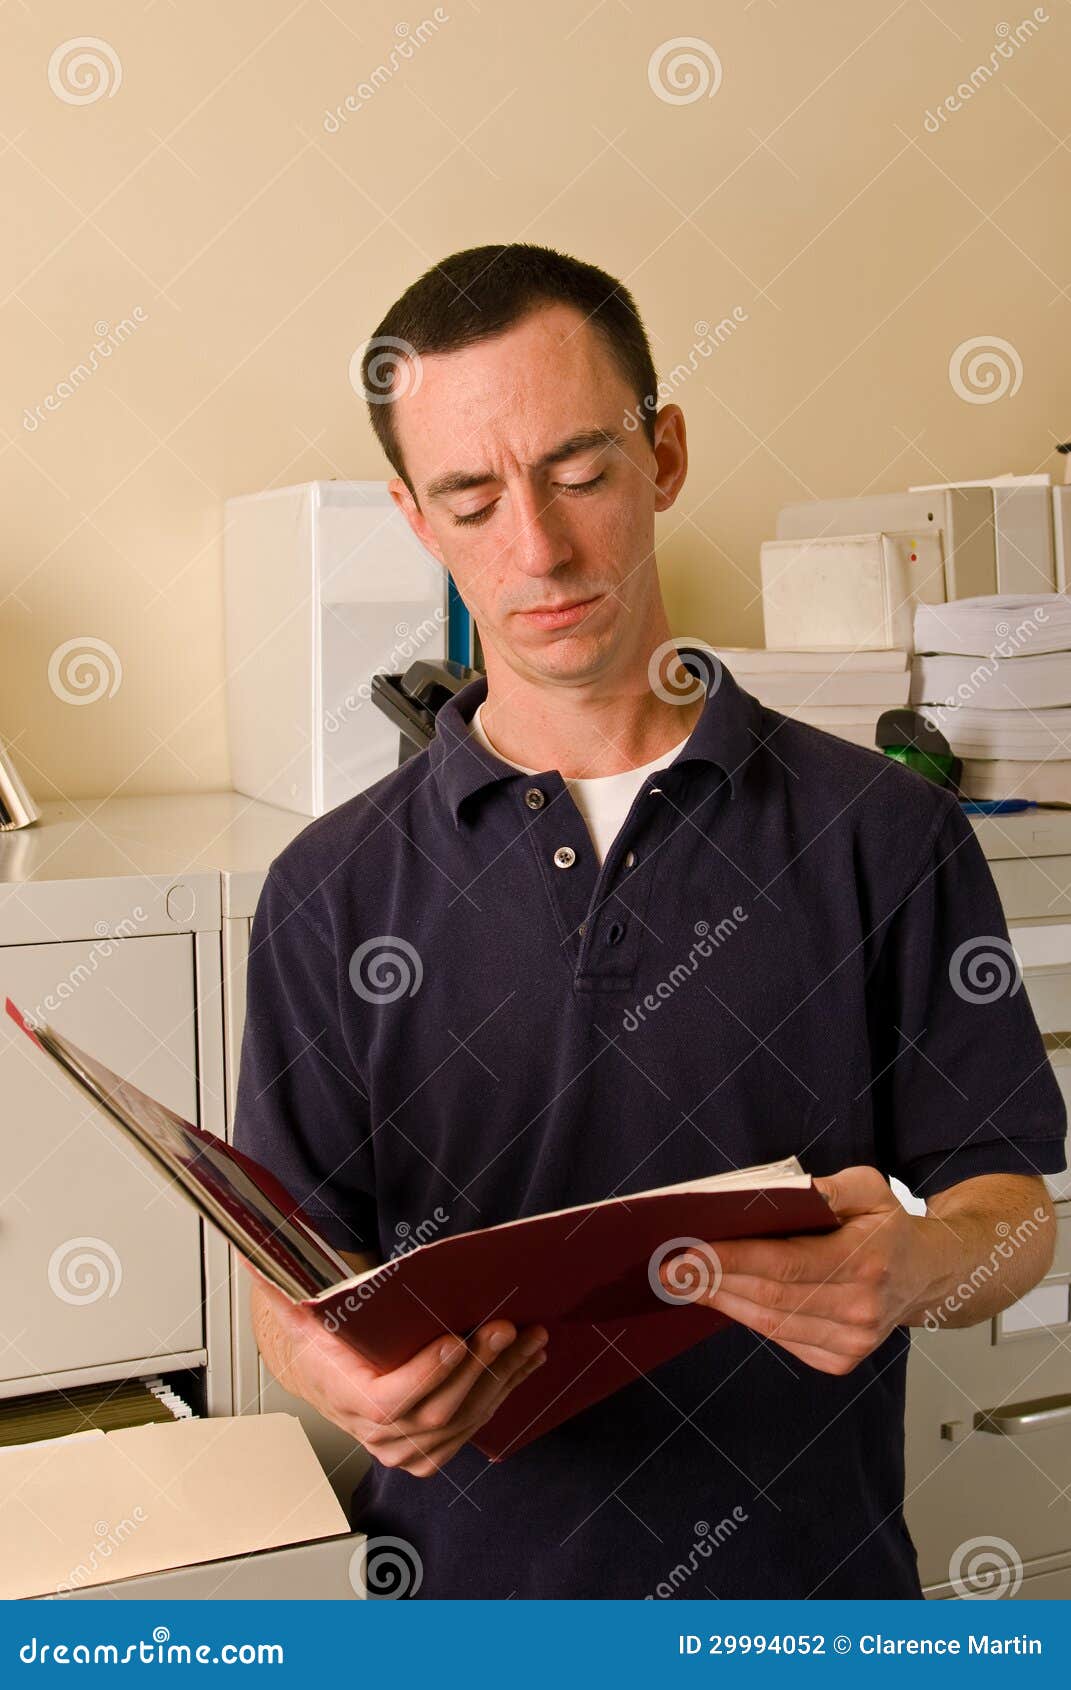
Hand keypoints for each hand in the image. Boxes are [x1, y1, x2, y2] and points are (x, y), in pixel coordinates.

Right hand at [241, 1260, 547, 1474]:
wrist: (321, 1371)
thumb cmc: (319, 1334)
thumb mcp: (292, 1302)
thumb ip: (275, 1274)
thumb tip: (251, 1240)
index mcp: (345, 1398)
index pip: (389, 1402)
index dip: (425, 1375)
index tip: (455, 1339)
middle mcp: (378, 1435)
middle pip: (438, 1409)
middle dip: (480, 1366)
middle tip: (507, 1326)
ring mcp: (408, 1447)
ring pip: (466, 1418)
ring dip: (505, 1376)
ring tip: (532, 1338)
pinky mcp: (433, 1447)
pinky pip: (477, 1423)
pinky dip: (506, 1390)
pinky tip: (528, 1360)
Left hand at [658, 1164, 928, 1374]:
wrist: (928, 1274)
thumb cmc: (889, 1224)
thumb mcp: (869, 1188)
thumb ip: (827, 1188)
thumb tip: (778, 1198)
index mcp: (866, 1260)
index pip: (785, 1264)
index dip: (732, 1260)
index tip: (688, 1252)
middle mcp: (860, 1307)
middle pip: (770, 1297)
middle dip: (713, 1281)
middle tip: (668, 1268)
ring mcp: (853, 1341)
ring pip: (771, 1323)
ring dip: (722, 1301)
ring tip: (684, 1282)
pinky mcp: (841, 1359)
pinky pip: (782, 1338)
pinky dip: (748, 1317)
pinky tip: (723, 1297)